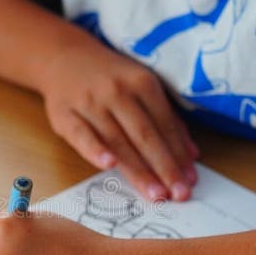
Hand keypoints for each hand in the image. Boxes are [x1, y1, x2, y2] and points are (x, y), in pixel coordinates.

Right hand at [38, 34, 198, 201]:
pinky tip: (108, 166)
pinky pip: (81, 135)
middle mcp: (117, 91)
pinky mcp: (64, 114)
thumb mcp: (142, 87)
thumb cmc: (112, 79)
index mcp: (142, 82)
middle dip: (164, 167)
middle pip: (145, 135)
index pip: (165, 125)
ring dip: (138, 170)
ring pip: (117, 140)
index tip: (190, 181)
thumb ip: (167, 118)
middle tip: (179, 195)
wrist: (65, 58)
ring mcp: (89, 102)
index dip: (178, 154)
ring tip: (155, 194)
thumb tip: (191, 155)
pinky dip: (94, 150)